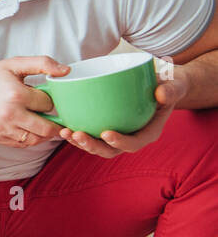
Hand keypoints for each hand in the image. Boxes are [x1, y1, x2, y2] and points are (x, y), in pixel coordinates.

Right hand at [0, 57, 69, 146]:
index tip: (45, 99)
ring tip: (42, 124)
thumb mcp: (14, 64)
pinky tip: (27, 128)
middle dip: (54, 124)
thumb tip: (66, 71)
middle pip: (46, 128)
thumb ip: (42, 63)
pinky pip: (22, 144)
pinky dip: (29, 138)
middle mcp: (9, 114)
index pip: (48, 104)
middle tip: (55, 119)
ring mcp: (2, 128)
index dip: (50, 101)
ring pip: (36, 139)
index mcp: (16, 94)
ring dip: (43, 134)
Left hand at [58, 65, 186, 157]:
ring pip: (96, 145)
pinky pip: (89, 134)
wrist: (159, 86)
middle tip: (78, 135)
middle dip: (93, 146)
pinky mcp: (104, 127)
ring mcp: (116, 135)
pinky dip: (75, 133)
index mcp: (147, 133)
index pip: (134, 143)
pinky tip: (62, 126)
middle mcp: (130, 137)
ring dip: (79, 142)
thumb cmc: (167, 86)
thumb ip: (171, 90)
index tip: (106, 134)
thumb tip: (161, 94)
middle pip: (110, 150)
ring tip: (65, 132)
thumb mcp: (175, 86)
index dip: (120, 142)